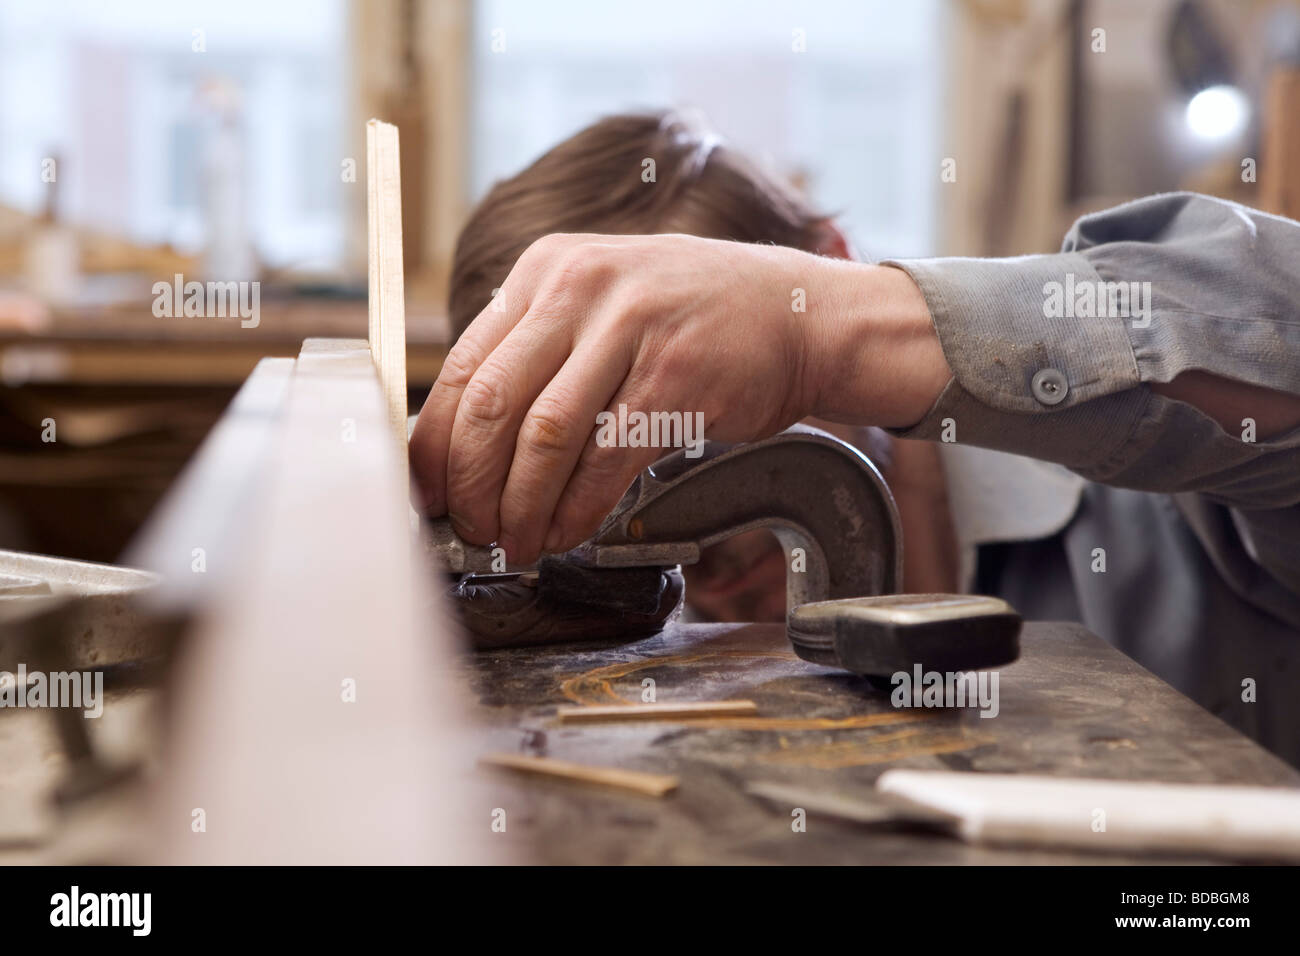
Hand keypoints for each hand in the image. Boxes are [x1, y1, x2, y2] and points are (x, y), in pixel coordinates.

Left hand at [410, 233, 948, 563]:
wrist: (798, 314)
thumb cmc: (692, 320)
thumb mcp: (604, 302)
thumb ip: (540, 350)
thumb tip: (471, 441)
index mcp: (547, 271)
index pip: (464, 366)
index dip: (436, 444)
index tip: (428, 493)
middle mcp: (581, 288)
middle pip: (493, 404)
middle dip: (472, 484)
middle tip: (472, 528)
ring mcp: (630, 329)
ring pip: (544, 437)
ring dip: (521, 505)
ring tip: (515, 541)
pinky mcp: (675, 377)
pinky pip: (604, 460)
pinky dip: (576, 509)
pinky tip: (565, 533)